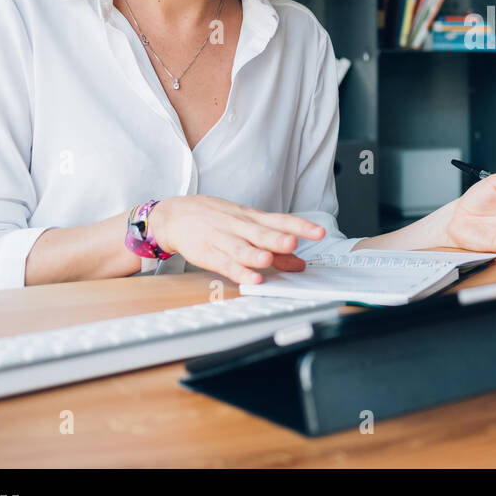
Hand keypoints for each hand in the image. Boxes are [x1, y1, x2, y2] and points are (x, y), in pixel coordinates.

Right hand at [146, 195, 326, 283]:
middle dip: (278, 238)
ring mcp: (223, 240)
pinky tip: (252, 279)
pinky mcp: (209, 254)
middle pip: (261, 233)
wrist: (175, 215)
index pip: (280, 220)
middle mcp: (239, 227)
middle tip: (294, 242)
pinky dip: (239, 272)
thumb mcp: (246, 225)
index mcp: (252, 218)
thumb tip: (300, 262)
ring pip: (242, 248)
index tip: (319, 232)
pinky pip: (226, 265)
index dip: (300, 226)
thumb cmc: (216, 219)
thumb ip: (274, 245)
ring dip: (256, 255)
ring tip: (269, 259)